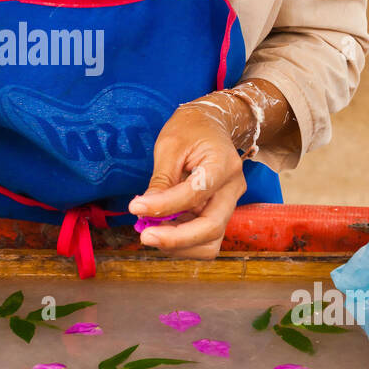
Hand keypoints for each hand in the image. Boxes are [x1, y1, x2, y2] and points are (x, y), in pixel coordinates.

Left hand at [128, 101, 247, 259]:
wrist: (211, 125)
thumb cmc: (190, 130)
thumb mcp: (170, 145)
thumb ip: (161, 180)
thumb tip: (144, 210)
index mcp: (223, 165)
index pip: (195, 194)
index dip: (164, 205)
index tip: (135, 207)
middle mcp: (232, 189)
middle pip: (212, 228)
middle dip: (176, 239)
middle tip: (144, 236)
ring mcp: (229, 204)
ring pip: (211, 241)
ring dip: (179, 244)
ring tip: (151, 231)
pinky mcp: (219, 213)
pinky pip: (204, 238)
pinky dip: (182, 240)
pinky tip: (162, 228)